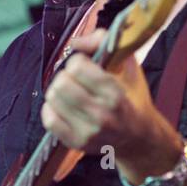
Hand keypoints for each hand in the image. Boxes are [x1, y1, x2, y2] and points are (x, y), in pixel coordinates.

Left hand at [40, 29, 160, 155]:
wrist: (138, 136)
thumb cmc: (131, 96)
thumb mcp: (127, 64)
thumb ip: (102, 42)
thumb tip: (74, 43)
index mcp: (115, 93)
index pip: (77, 66)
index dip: (78, 61)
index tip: (85, 66)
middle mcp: (102, 114)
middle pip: (61, 83)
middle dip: (65, 75)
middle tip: (74, 79)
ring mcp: (88, 131)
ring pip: (52, 99)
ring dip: (57, 91)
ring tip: (69, 93)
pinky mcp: (76, 143)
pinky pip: (49, 120)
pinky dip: (51, 109)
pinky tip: (61, 106)